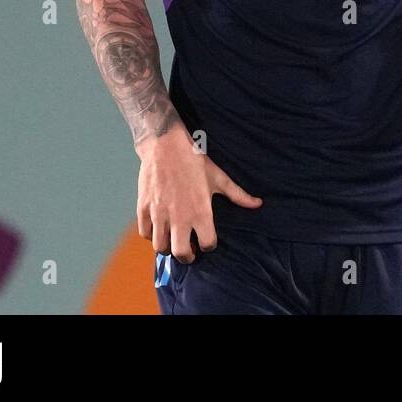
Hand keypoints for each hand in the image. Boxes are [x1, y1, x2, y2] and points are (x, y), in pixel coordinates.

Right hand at [136, 130, 260, 261]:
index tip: (208, 241)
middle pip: (181, 253)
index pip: (207, 244)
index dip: (209, 245)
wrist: (166, 145)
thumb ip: (238, 195)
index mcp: (200, 211)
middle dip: (187, 256)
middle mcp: (179, 216)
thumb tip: (258, 204)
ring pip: (160, 246)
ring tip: (174, 238)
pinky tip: (159, 227)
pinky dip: (151, 234)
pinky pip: (144, 233)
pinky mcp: (143, 208)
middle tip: (190, 251)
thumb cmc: (194, 161)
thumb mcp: (219, 178)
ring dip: (168, 246)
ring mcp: (159, 213)